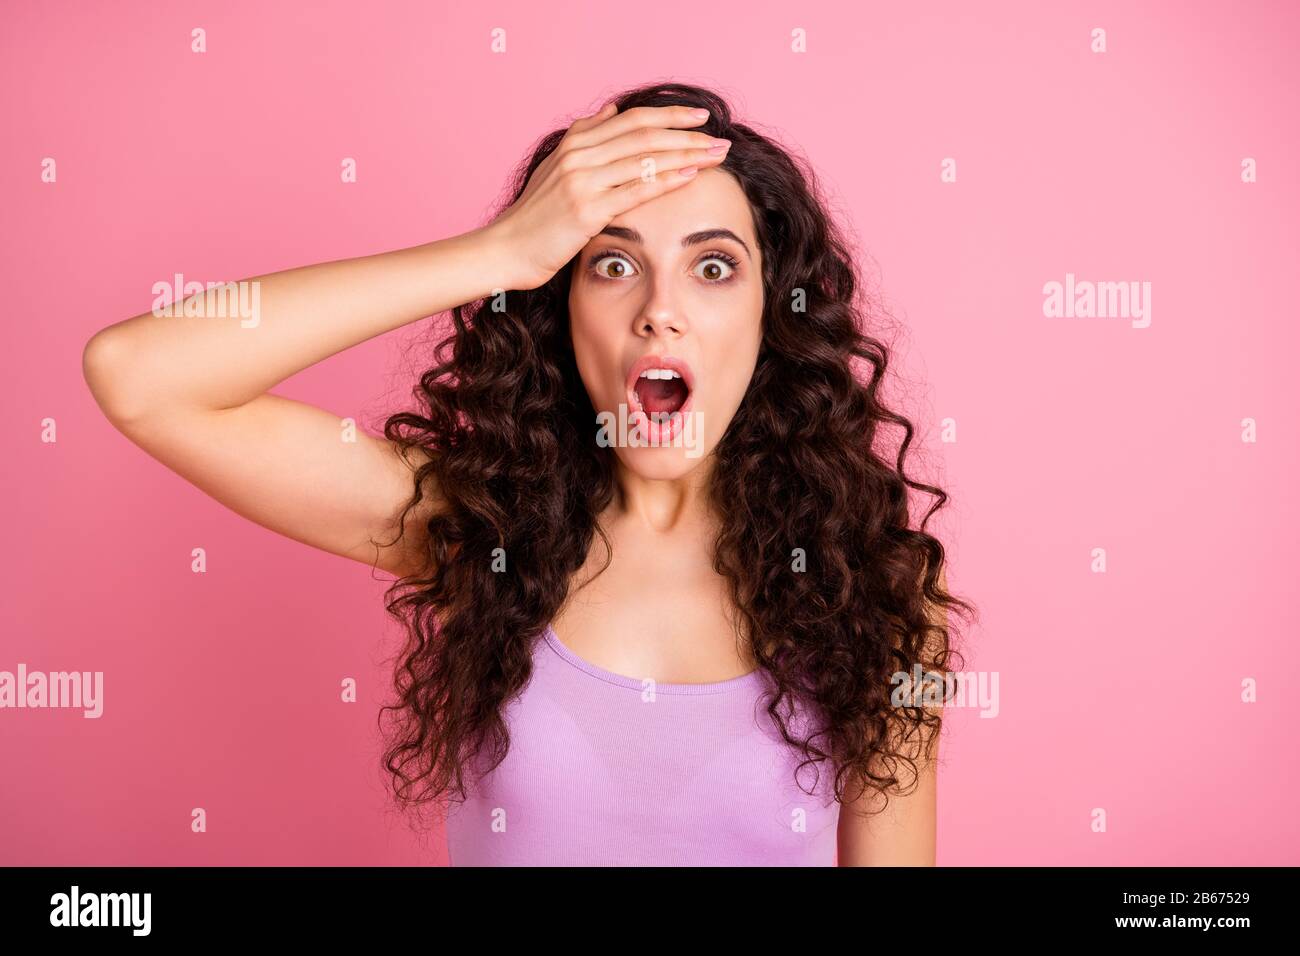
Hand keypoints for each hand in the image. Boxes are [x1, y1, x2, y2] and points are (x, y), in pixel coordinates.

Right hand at [487, 102, 731, 290]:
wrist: (507, 249)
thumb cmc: (535, 216)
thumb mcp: (556, 167)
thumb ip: (585, 136)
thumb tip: (611, 108)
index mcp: (576, 143)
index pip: (632, 119)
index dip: (670, 115)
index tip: (701, 117)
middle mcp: (580, 156)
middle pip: (644, 135)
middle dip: (688, 135)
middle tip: (720, 139)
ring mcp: (582, 181)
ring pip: (645, 158)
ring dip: (686, 155)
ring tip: (716, 156)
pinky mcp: (587, 210)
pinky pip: (635, 190)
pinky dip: (666, 180)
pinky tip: (690, 176)